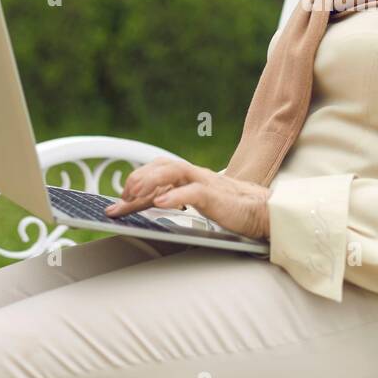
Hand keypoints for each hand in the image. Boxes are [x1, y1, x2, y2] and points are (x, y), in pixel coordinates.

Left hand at [106, 157, 272, 239]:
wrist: (264, 212)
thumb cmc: (233, 209)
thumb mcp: (199, 204)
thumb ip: (179, 200)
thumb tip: (150, 204)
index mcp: (190, 178)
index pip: (156, 175)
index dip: (133, 188)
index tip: (113, 206)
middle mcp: (195, 175)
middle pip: (161, 165)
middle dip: (137, 179)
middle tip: (121, 199)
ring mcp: (206, 182)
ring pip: (174, 170)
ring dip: (149, 181)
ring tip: (132, 195)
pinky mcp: (216, 195)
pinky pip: (193, 191)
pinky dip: (174, 195)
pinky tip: (160, 202)